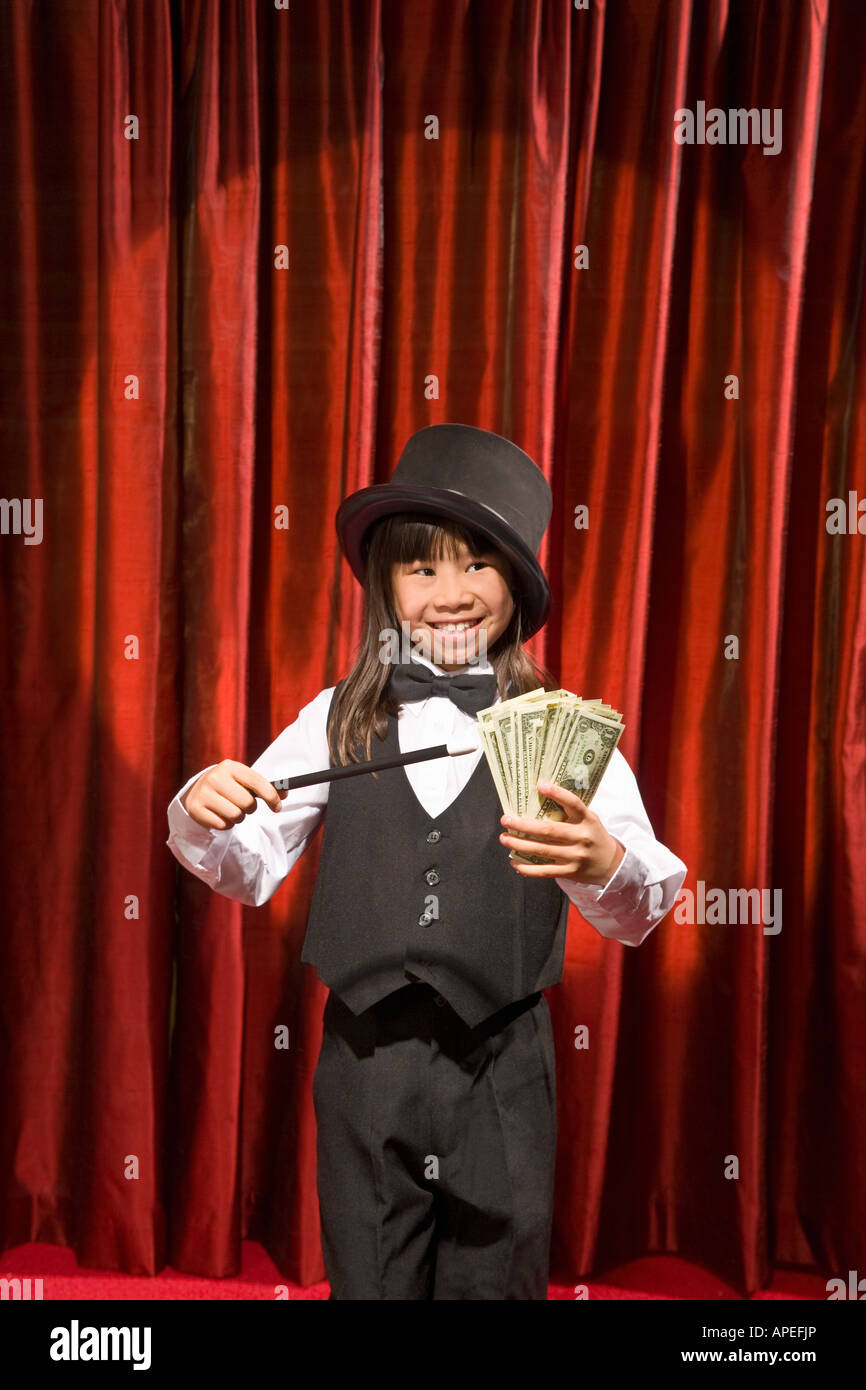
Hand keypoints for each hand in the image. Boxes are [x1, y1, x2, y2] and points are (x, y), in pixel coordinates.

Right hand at [181, 759, 286, 829]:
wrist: (198, 791)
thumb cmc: (229, 786)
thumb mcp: (244, 781)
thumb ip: (264, 787)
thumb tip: (284, 794)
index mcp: (230, 767)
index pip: (256, 782)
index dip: (271, 796)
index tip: (278, 806)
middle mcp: (215, 777)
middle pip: (247, 803)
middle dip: (250, 808)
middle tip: (244, 805)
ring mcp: (203, 793)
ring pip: (236, 816)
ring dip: (238, 818)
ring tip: (231, 810)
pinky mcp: (196, 809)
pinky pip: (222, 825)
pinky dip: (226, 824)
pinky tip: (220, 815)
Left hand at [498, 779, 624, 884]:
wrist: (611, 864)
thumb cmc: (593, 836)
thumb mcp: (588, 820)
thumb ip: (570, 812)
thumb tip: (540, 798)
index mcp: (587, 820)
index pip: (573, 803)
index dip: (557, 794)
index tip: (540, 785)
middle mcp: (581, 837)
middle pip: (549, 830)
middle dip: (524, 825)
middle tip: (506, 820)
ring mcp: (576, 856)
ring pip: (542, 850)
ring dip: (520, 844)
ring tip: (504, 838)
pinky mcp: (570, 872)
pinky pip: (545, 871)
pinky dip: (527, 868)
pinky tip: (514, 861)